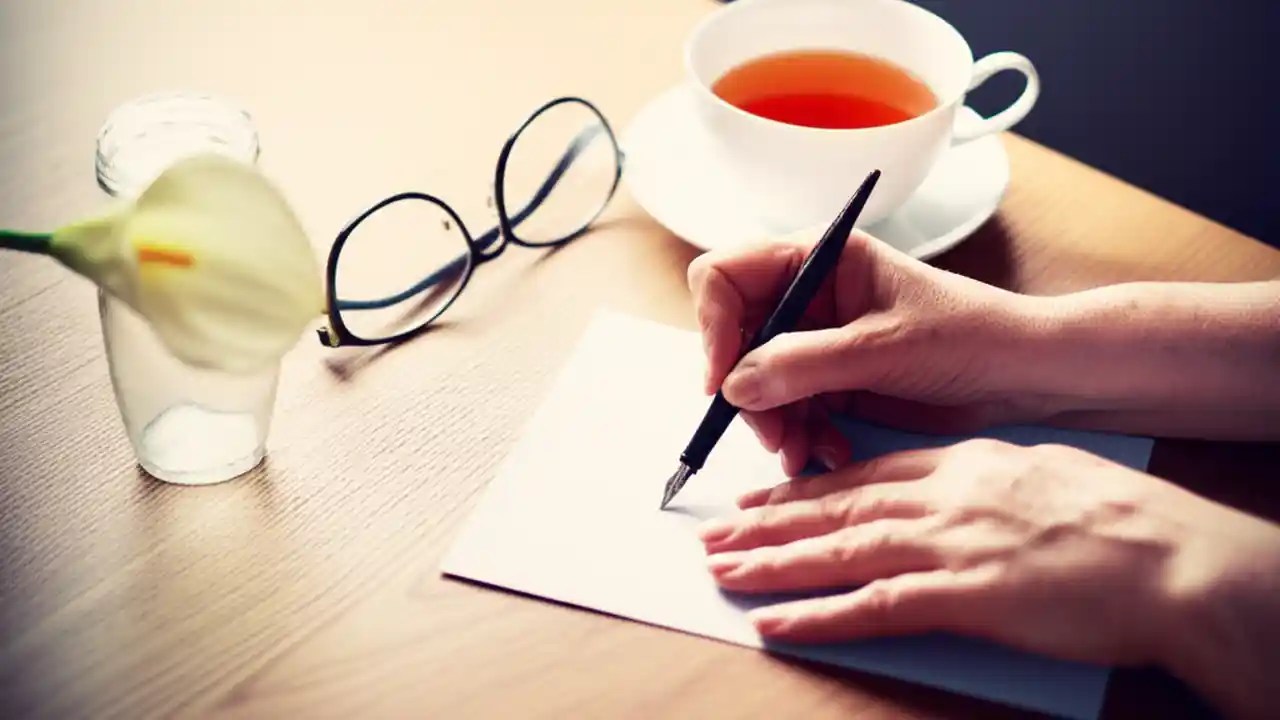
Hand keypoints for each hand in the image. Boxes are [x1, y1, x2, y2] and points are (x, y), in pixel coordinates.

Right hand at [687, 231, 1047, 475]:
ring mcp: (817, 338)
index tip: (723, 381)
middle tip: (772, 434)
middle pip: (735, 337)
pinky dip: (798, 434)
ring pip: (756, 381)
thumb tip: (733, 385)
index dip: (714, 326)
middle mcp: (809, 294)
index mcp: (819, 257)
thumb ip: (804, 364)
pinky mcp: (830, 378)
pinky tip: (826, 452)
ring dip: (773, 422)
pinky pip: (787, 407)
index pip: (727, 276)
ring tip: (804, 454)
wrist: (1022, 376)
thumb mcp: (884, 348)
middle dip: (747, 390)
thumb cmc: (969, 336)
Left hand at [697, 440, 1279, 718]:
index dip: (800, 491)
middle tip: (712, 536)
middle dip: (766, 525)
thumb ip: (979, 479)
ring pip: (837, 552)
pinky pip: (871, 608)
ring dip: (771, 564)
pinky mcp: (961, 597)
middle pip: (832, 510)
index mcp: (958, 463)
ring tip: (720, 571)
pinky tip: (774, 620)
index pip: (859, 477)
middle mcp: (939, 498)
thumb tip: (952, 486)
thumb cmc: (1117, 515)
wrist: (1167, 555)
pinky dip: (816, 616)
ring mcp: (946, 546)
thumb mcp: (1036, 471)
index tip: (759, 500)